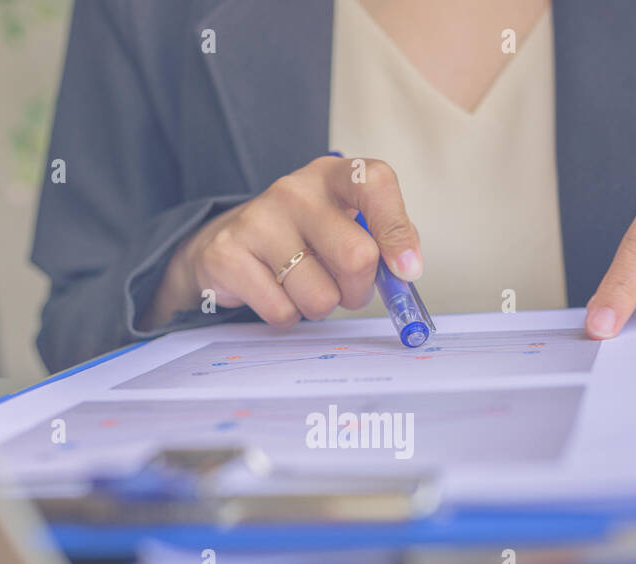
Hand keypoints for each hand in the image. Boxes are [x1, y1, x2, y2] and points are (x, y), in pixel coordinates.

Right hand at [160, 156, 422, 327]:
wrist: (232, 242)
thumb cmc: (305, 238)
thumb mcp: (347, 224)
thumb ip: (384, 241)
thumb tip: (407, 271)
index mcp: (332, 176)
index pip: (375, 183)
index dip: (397, 231)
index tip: (407, 270)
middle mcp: (294, 190)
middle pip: (355, 257)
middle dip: (359, 291)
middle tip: (346, 290)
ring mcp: (257, 220)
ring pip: (319, 297)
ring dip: (321, 306)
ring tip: (304, 287)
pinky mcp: (228, 255)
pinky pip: (282, 312)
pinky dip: (287, 315)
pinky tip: (275, 292)